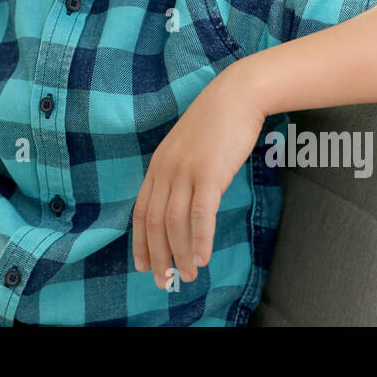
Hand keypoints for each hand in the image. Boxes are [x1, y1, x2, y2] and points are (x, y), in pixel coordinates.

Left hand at [131, 67, 269, 287]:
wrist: (236, 96)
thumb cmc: (217, 123)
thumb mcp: (187, 149)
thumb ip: (180, 174)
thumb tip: (181, 204)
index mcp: (158, 165)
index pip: (141, 211)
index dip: (140, 241)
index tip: (142, 265)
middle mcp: (166, 170)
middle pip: (155, 222)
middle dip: (158, 255)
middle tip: (165, 280)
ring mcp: (186, 172)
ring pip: (176, 223)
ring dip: (181, 253)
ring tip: (188, 274)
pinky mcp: (209, 174)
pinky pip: (201, 214)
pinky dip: (200, 239)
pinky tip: (202, 257)